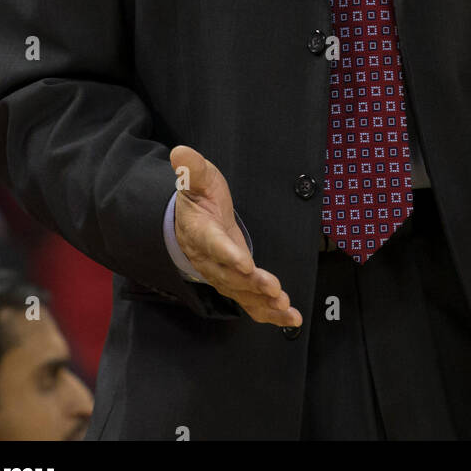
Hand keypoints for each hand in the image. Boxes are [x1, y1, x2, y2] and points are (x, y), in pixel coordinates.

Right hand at [170, 146, 301, 327]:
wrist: (190, 220)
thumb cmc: (198, 195)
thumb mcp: (197, 177)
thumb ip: (191, 168)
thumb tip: (179, 152)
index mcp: (200, 231)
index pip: (214, 244)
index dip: (228, 255)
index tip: (244, 264)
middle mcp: (209, 259)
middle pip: (230, 275)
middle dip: (252, 284)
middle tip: (273, 289)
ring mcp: (221, 274)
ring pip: (241, 293)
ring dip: (263, 301)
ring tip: (284, 306)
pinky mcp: (235, 283)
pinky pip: (250, 302)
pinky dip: (270, 313)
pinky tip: (290, 318)